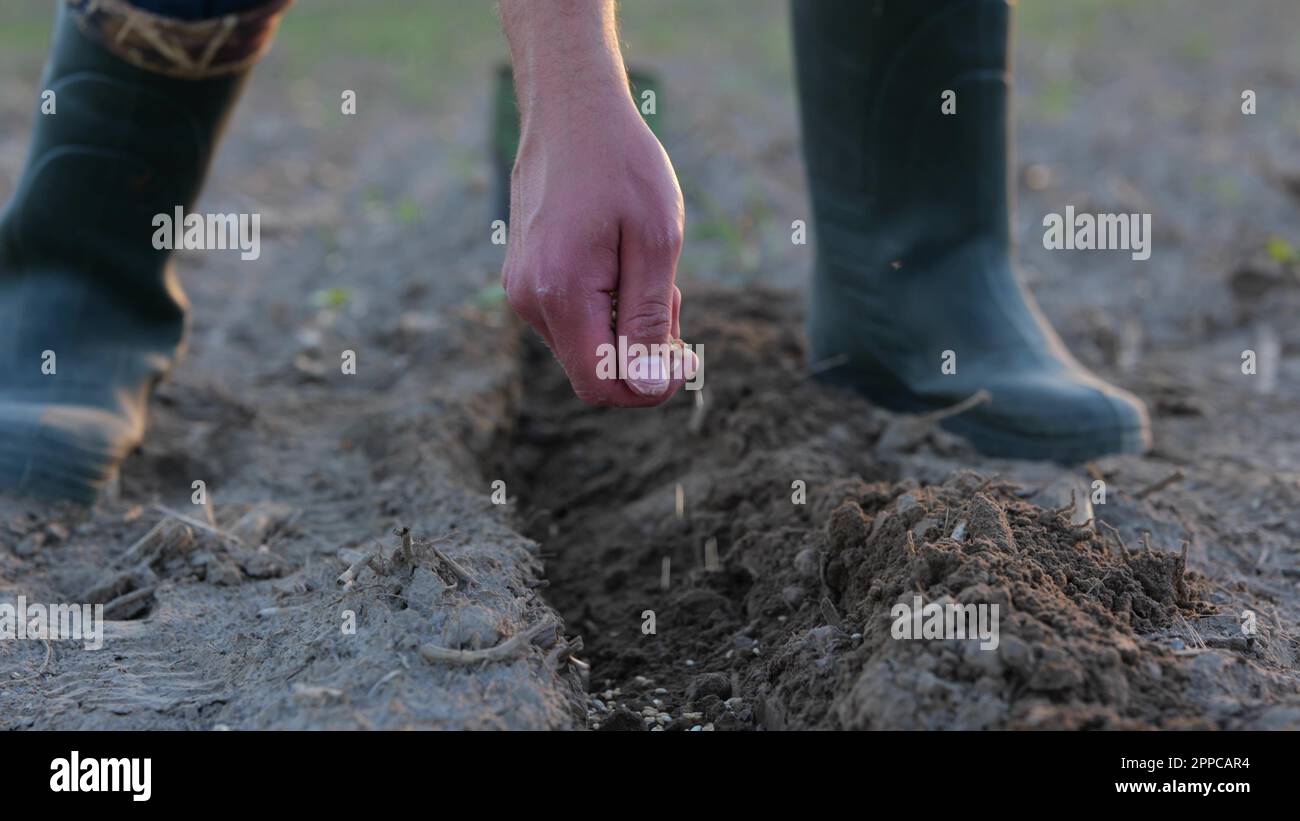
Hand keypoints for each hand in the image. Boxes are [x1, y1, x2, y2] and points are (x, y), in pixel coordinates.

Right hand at [499, 0, 689, 406]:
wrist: (571, 108)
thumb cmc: (621, 165)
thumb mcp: (656, 241)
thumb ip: (650, 321)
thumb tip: (646, 388)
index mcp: (561, 296)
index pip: (600, 387)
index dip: (647, 388)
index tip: (684, 355)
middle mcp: (530, 301)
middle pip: (593, 370)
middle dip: (642, 350)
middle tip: (671, 292)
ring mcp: (521, 289)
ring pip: (585, 343)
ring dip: (626, 324)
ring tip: (646, 265)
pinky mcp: (525, 276)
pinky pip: (572, 316)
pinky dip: (607, 304)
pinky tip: (621, 258)